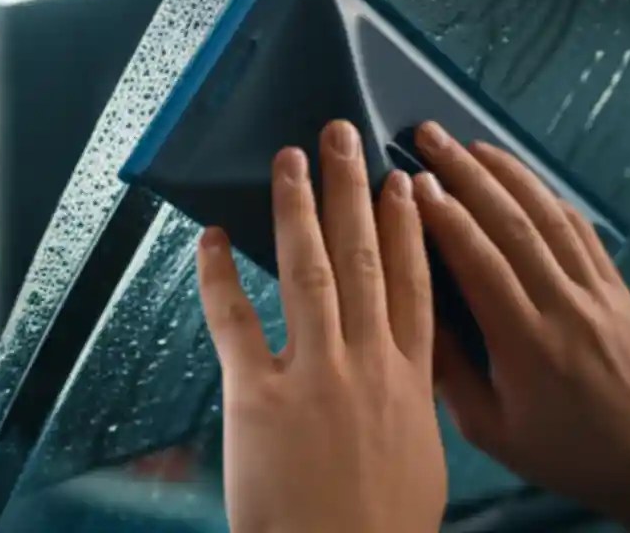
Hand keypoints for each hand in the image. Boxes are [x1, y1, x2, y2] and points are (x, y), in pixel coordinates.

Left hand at [198, 120, 444, 532]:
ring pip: (312, 272)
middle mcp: (368, 367)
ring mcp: (314, 376)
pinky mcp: (257, 395)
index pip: (415, 286)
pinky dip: (218, 277)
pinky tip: (210, 239)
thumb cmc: (378, 531)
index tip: (404, 184)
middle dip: (353, 192)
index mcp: (411, 384)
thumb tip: (406, 377)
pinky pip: (235, 320)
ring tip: (292, 160)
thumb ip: (411, 407)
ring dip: (299, 210)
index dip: (409, 229)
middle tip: (342, 136)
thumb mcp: (419, 464)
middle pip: (367, 260)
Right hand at [410, 120, 629, 529]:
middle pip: (511, 224)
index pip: (480, 263)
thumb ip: (450, 372)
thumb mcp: (489, 430)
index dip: (445, 217)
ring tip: (470, 142)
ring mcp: (596, 291)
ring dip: (507, 173)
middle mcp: (562, 305)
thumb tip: (413, 310)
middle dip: (466, 174)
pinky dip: (548, 196)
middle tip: (429, 136)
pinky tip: (522, 177)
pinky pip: (580, 231)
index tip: (412, 181)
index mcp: (525, 343)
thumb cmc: (561, 450)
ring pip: (548, 217)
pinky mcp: (617, 287)